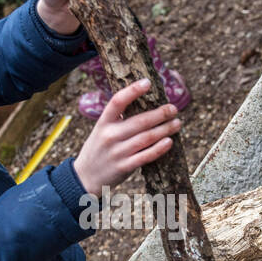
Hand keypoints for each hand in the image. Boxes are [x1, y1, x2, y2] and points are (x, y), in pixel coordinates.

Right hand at [72, 78, 180, 194]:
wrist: (85, 177)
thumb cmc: (98, 150)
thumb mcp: (100, 131)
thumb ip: (117, 120)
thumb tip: (145, 106)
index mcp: (103, 123)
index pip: (117, 101)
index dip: (133, 90)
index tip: (148, 82)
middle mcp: (110, 136)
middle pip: (140, 121)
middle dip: (160, 114)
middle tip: (174, 108)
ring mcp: (117, 152)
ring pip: (146, 138)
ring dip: (165, 129)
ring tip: (177, 123)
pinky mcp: (124, 167)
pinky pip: (146, 156)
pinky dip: (159, 148)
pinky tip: (169, 141)